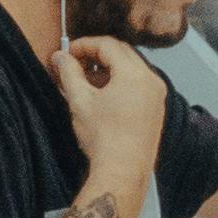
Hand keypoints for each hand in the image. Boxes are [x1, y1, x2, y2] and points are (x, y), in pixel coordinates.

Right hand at [51, 37, 165, 200]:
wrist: (123, 172)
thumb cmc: (103, 137)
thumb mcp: (80, 101)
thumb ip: (69, 73)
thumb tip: (60, 57)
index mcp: (135, 74)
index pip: (108, 45)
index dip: (84, 45)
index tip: (67, 54)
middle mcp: (152, 81)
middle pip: (122, 53)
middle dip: (96, 55)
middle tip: (75, 65)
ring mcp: (157, 96)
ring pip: (131, 69)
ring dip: (108, 70)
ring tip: (85, 83)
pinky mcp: (156, 111)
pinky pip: (138, 86)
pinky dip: (120, 83)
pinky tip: (102, 98)